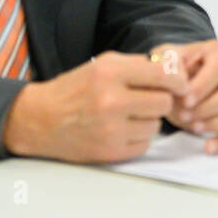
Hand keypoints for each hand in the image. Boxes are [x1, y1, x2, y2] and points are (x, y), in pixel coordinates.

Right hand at [1, 51, 188, 162]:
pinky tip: (121, 130)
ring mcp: (110, 129)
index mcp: (109, 73)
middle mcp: (111, 101)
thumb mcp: (103, 65)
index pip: (163, 75)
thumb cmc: (75, 89)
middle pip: (164, 103)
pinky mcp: (109, 152)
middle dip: (161, 101)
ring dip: (148, 120)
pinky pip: (144, 145)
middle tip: (147, 100)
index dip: (177, 80)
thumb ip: (139, 65)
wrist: (39, 119)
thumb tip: (175, 71)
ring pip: (156, 125)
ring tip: (129, 115)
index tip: (179, 84)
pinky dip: (138, 138)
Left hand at [150, 40, 217, 154]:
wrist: (175, 83)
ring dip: (217, 123)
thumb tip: (181, 81)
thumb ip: (170, 62)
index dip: (204, 86)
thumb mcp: (166, 56)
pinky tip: (207, 147)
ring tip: (193, 127)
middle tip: (185, 115)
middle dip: (209, 107)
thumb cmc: (174, 67)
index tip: (185, 99)